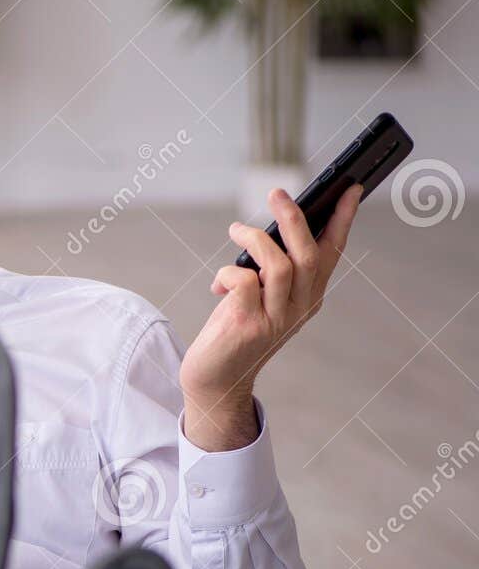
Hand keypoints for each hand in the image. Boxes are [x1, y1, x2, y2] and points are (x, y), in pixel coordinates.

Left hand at [179, 184, 361, 450]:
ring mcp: (276, 318)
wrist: (216, 379)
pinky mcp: (249, 326)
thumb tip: (267, 230)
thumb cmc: (235, 330)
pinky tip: (217, 286)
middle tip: (276, 192)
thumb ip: (270, 270)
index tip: (351, 189)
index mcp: (309, 297)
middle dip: (295, 219)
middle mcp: (300, 307)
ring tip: (236, 230)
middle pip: (309, 254)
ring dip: (254, 240)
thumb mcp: (260, 296)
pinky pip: (244, 282)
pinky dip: (228, 273)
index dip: (343, 220)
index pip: (333, 253)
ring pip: (280, 265)